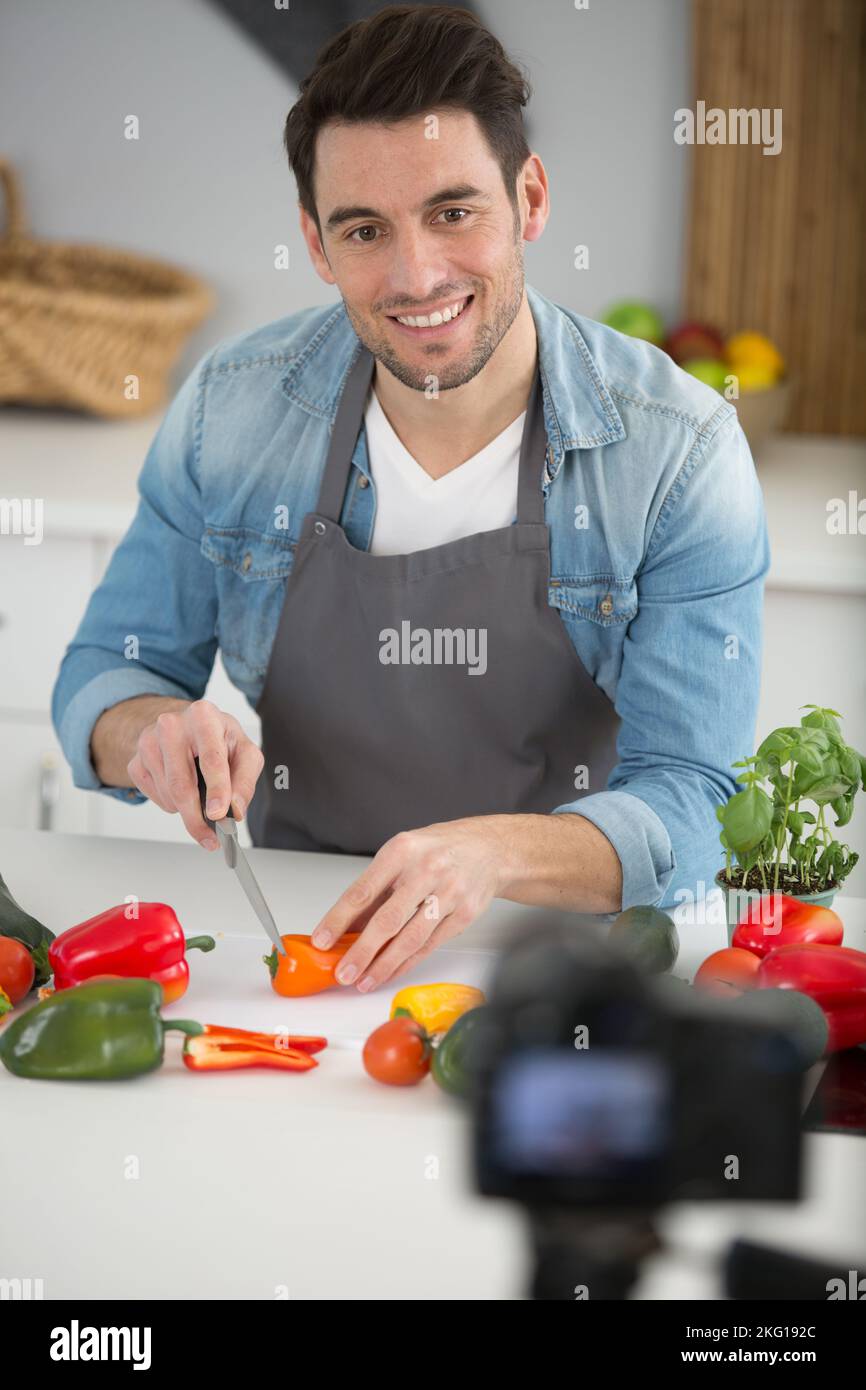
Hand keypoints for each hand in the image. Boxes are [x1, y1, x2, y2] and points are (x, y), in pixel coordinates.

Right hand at [127, 699, 264, 848]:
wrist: (188, 727)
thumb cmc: (219, 740)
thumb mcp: (244, 753)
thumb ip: (245, 781)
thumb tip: (235, 810)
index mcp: (203, 716)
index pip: (211, 759)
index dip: (217, 790)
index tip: (219, 814)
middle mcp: (171, 724)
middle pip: (182, 784)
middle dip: (197, 817)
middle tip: (209, 838)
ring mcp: (148, 742)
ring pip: (168, 794)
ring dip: (186, 809)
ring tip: (200, 797)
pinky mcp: (135, 760)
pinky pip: (154, 797)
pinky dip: (171, 804)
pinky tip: (181, 789)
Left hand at [310, 818, 509, 991]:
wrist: (489, 848)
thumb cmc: (438, 851)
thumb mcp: (401, 856)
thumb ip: (375, 889)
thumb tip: (345, 926)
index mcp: (402, 851)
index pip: (363, 891)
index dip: (339, 919)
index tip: (322, 940)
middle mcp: (426, 870)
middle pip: (388, 920)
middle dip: (362, 951)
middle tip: (343, 972)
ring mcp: (449, 893)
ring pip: (411, 938)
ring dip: (384, 965)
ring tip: (364, 981)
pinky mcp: (465, 913)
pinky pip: (430, 945)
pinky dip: (407, 963)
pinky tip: (391, 972)